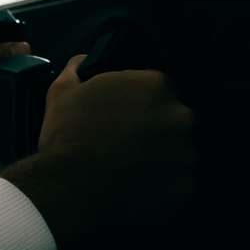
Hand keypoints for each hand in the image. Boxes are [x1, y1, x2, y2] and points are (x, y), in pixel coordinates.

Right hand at [1, 54, 196, 245]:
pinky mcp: (186, 187)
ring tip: (134, 169)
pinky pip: (178, 183)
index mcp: (155, 86)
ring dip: (162, 158)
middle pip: (175, 119)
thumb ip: (77, 68)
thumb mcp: (62, 90)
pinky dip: (163, 186)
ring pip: (179, 152)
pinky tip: (138, 188)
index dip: (140, 102)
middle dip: (157, 129)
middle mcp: (180, 116)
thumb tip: (84, 61)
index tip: (125, 115)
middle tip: (129, 142)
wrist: (69, 186)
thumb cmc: (67, 132)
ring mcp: (187, 154)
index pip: (158, 88)